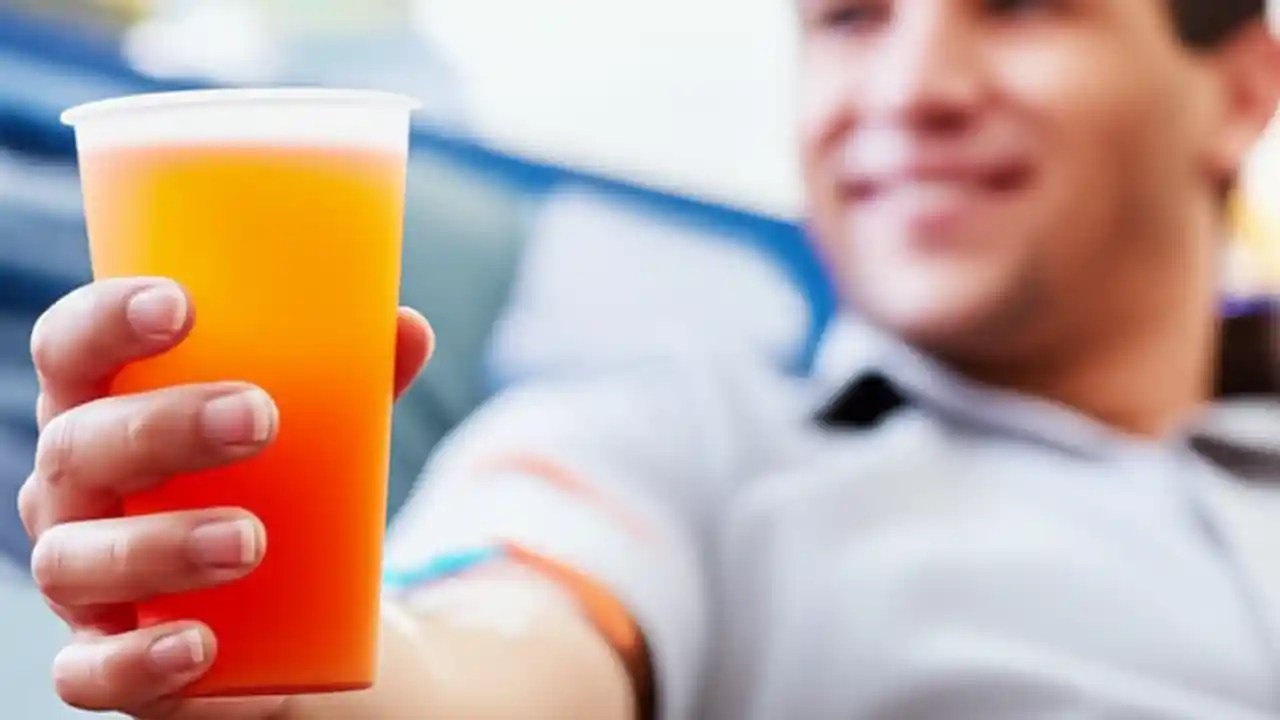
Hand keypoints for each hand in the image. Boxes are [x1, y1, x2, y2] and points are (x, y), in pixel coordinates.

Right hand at [18, 277, 432, 718]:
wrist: (279, 615)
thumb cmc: (271, 486)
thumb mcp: (312, 430)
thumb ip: (354, 380)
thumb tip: (407, 329)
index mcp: (105, 409)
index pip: (71, 350)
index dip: (106, 320)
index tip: (180, 305)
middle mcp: (74, 490)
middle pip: (79, 446)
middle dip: (163, 426)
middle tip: (259, 419)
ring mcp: (82, 577)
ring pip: (74, 560)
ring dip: (161, 546)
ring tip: (251, 539)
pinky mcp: (104, 659)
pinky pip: (88, 670)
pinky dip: (136, 660)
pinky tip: (197, 643)